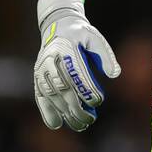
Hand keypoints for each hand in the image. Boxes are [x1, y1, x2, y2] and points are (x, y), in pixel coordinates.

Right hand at [34, 0, 119, 130]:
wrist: (57, 26)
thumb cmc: (80, 35)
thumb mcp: (95, 38)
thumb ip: (105, 55)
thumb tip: (115, 74)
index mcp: (66, 48)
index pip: (77, 73)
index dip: (87, 90)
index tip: (99, 101)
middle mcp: (50, 60)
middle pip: (63, 88)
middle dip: (77, 107)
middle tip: (91, 119)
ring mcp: (41, 70)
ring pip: (52, 96)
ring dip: (66, 113)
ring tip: (81, 125)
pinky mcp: (37, 78)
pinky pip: (40, 97)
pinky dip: (47, 112)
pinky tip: (56, 124)